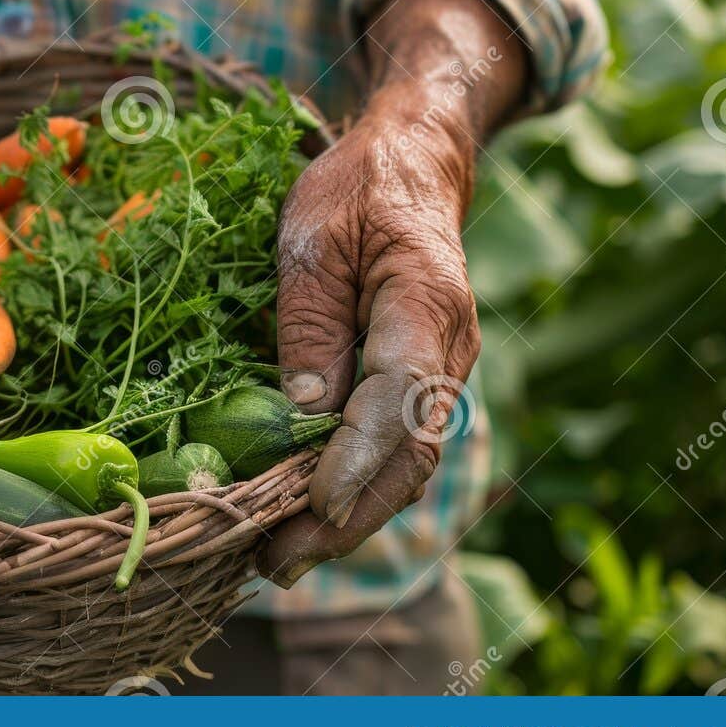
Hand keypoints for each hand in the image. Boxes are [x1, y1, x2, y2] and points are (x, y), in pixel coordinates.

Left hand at [255, 0, 525, 586]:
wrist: (417, 163)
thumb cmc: (358, 187)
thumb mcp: (311, 236)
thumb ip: (307, 324)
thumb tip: (298, 414)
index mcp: (424, 303)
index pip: (399, 397)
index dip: (357, 457)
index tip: (312, 504)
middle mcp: (449, 350)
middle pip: (410, 456)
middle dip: (345, 518)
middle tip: (277, 563)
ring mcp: (442, 373)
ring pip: (407, 466)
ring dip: (349, 521)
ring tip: (279, 562)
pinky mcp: (422, 384)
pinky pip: (396, 450)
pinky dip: (356, 492)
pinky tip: (306, 523)